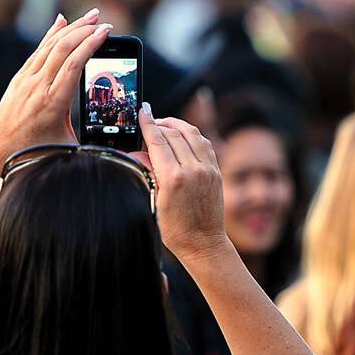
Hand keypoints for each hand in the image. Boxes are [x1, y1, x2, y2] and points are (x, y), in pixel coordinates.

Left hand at [0, 9, 109, 165]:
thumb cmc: (35, 152)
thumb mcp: (68, 145)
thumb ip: (91, 135)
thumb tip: (118, 136)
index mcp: (53, 103)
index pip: (74, 64)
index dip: (91, 44)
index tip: (106, 31)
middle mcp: (37, 86)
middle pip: (63, 48)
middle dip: (84, 29)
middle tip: (102, 19)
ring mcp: (26, 80)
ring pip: (50, 45)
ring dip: (71, 28)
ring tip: (89, 16)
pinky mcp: (19, 78)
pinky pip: (38, 50)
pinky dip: (51, 34)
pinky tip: (62, 22)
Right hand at [131, 103, 230, 263]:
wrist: (204, 243)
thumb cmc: (175, 229)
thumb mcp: (155, 200)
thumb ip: (148, 171)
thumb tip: (138, 151)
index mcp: (174, 178)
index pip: (157, 140)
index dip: (148, 123)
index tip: (142, 111)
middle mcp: (193, 169)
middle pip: (173, 132)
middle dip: (159, 124)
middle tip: (148, 123)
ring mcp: (207, 168)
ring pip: (191, 132)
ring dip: (176, 125)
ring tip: (164, 125)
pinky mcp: (216, 170)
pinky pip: (204, 143)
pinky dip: (192, 135)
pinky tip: (183, 136)